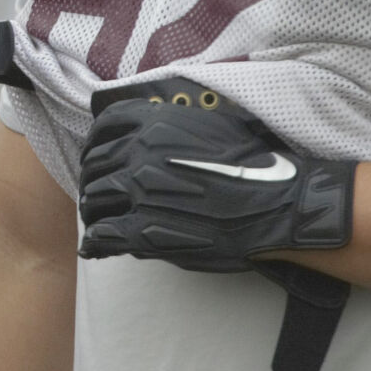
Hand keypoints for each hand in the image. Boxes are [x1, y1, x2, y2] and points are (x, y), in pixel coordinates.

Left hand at [77, 82, 353, 270]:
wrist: (277, 207)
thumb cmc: (254, 164)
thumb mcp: (211, 124)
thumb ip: (173, 123)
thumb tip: (152, 128)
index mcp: (155, 123)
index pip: (104, 127)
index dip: (96, 143)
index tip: (97, 154)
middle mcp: (139, 153)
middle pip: (95, 164)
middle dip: (93, 178)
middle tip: (97, 191)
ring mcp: (138, 193)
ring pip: (94, 199)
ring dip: (93, 210)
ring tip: (98, 219)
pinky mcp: (144, 232)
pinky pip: (103, 236)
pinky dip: (95, 242)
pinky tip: (96, 247)